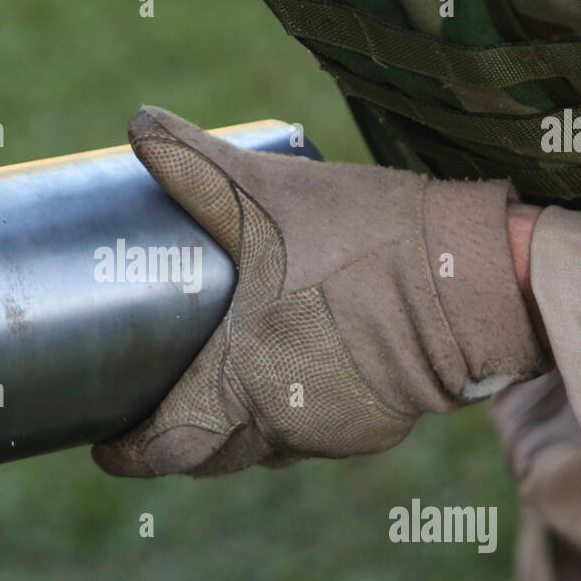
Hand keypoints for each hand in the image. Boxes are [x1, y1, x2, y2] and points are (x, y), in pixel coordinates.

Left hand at [92, 106, 549, 476]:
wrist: (476, 276)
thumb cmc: (367, 240)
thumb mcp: (271, 194)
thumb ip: (198, 163)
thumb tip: (138, 120)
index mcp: (244, 379)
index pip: (167, 446)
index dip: (129, 453)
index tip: (104, 445)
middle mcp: (282, 420)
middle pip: (208, 460)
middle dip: (173, 447)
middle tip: (151, 421)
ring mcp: (332, 431)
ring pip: (261, 453)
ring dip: (229, 437)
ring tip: (208, 401)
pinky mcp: (373, 428)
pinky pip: (311, 440)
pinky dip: (284, 423)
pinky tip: (283, 386)